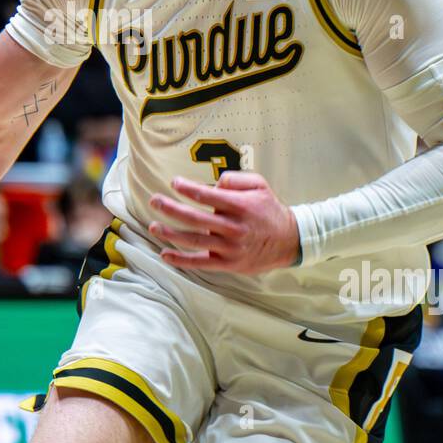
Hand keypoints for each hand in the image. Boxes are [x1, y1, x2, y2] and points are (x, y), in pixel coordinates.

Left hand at [149, 172, 298, 273]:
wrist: (289, 241)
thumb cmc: (269, 210)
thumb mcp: (259, 185)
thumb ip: (236, 179)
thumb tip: (213, 184)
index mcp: (239, 206)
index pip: (207, 196)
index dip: (188, 189)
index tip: (174, 183)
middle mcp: (232, 227)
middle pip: (195, 218)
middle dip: (171, 208)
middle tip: (154, 200)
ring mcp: (229, 247)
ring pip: (194, 240)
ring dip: (170, 233)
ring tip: (153, 225)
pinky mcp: (228, 263)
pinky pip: (201, 262)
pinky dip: (181, 260)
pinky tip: (165, 254)